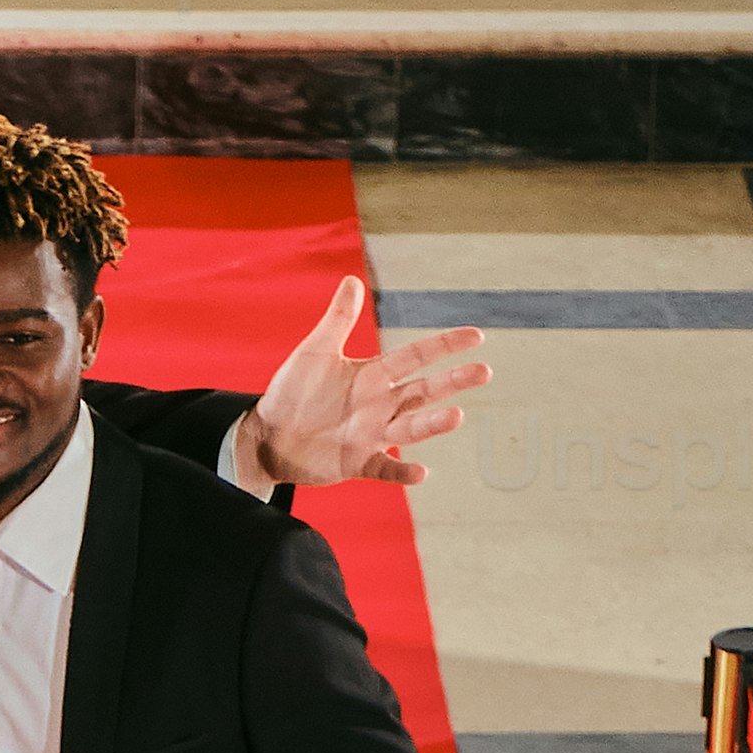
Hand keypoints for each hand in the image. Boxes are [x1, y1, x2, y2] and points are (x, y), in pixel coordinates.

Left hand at [248, 278, 489, 490]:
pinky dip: (401, 471)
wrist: (269, 435)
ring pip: (410, 429)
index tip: (476, 336)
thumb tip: (353, 280)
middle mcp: (380, 405)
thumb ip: (338, 320)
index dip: (444, 346)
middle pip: (423, 391)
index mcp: (373, 375)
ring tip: (457, 416)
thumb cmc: (292, 392)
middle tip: (484, 372)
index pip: (416, 356)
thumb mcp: (315, 351)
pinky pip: (384, 469)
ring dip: (433, 425)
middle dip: (453, 382)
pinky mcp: (357, 463)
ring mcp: (371, 435)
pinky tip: (421, 472)